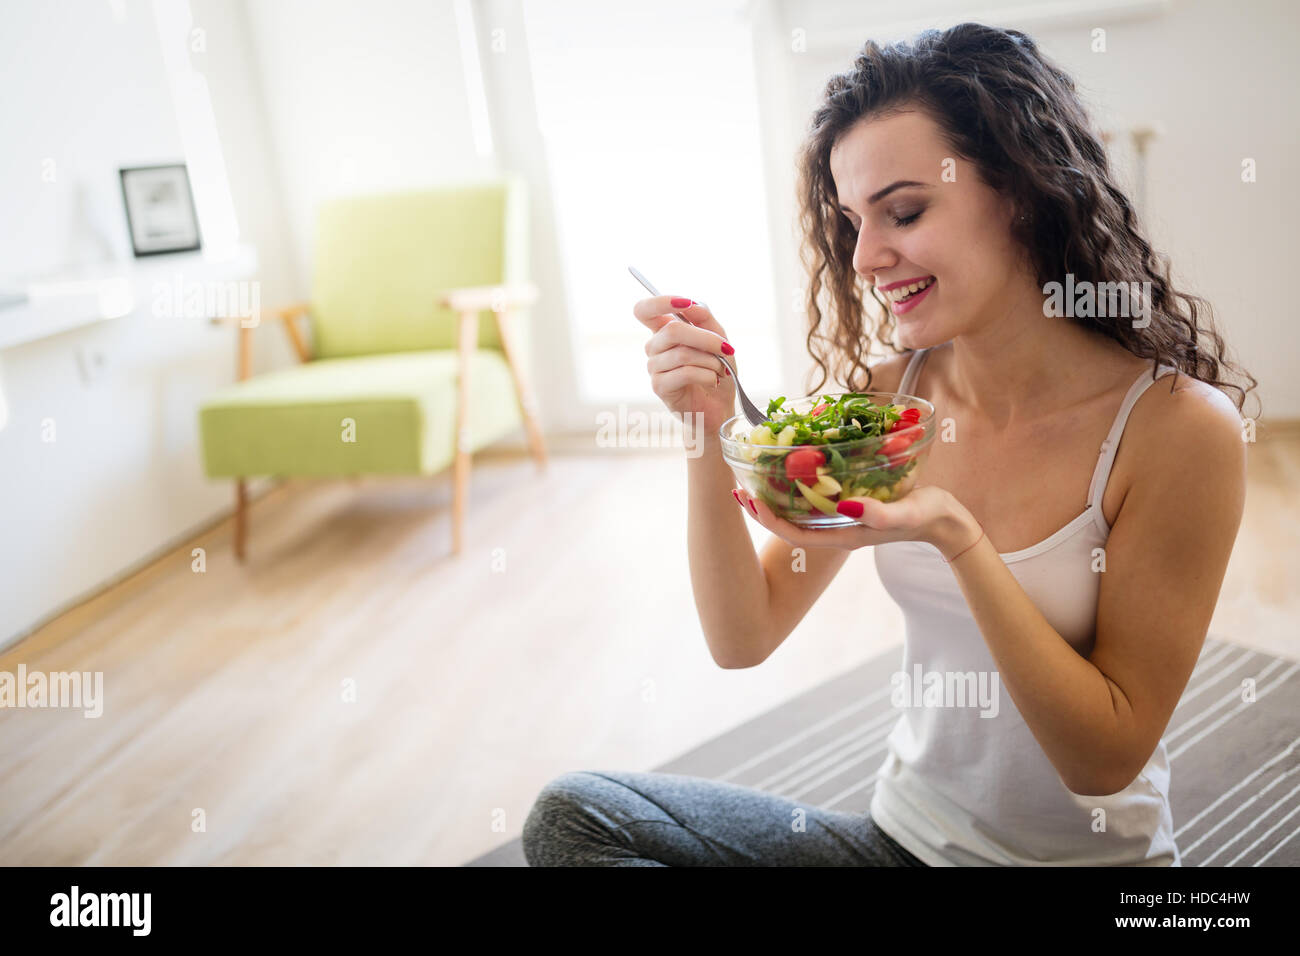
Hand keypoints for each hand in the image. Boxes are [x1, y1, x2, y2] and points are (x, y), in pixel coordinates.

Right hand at [633, 295, 736, 436]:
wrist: (719, 406)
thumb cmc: (716, 371)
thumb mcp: (717, 338)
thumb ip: (704, 317)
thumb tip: (690, 303)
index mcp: (664, 331)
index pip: (644, 310)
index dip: (660, 301)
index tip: (685, 302)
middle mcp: (654, 348)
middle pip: (671, 330)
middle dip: (706, 338)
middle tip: (726, 349)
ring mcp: (654, 368)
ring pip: (682, 353)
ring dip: (710, 361)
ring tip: (721, 370)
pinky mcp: (659, 387)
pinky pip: (684, 372)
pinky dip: (707, 375)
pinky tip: (713, 381)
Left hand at [733, 484, 981, 559]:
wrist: (947, 521)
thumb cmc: (928, 516)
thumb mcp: (905, 513)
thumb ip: (878, 513)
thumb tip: (845, 506)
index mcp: (844, 535)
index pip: (794, 533)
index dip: (768, 520)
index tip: (747, 500)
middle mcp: (838, 528)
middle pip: (790, 522)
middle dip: (764, 507)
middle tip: (738, 485)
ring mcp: (844, 518)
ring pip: (801, 510)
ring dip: (778, 495)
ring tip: (756, 475)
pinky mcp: (853, 505)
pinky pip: (818, 499)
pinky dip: (801, 485)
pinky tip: (795, 467)